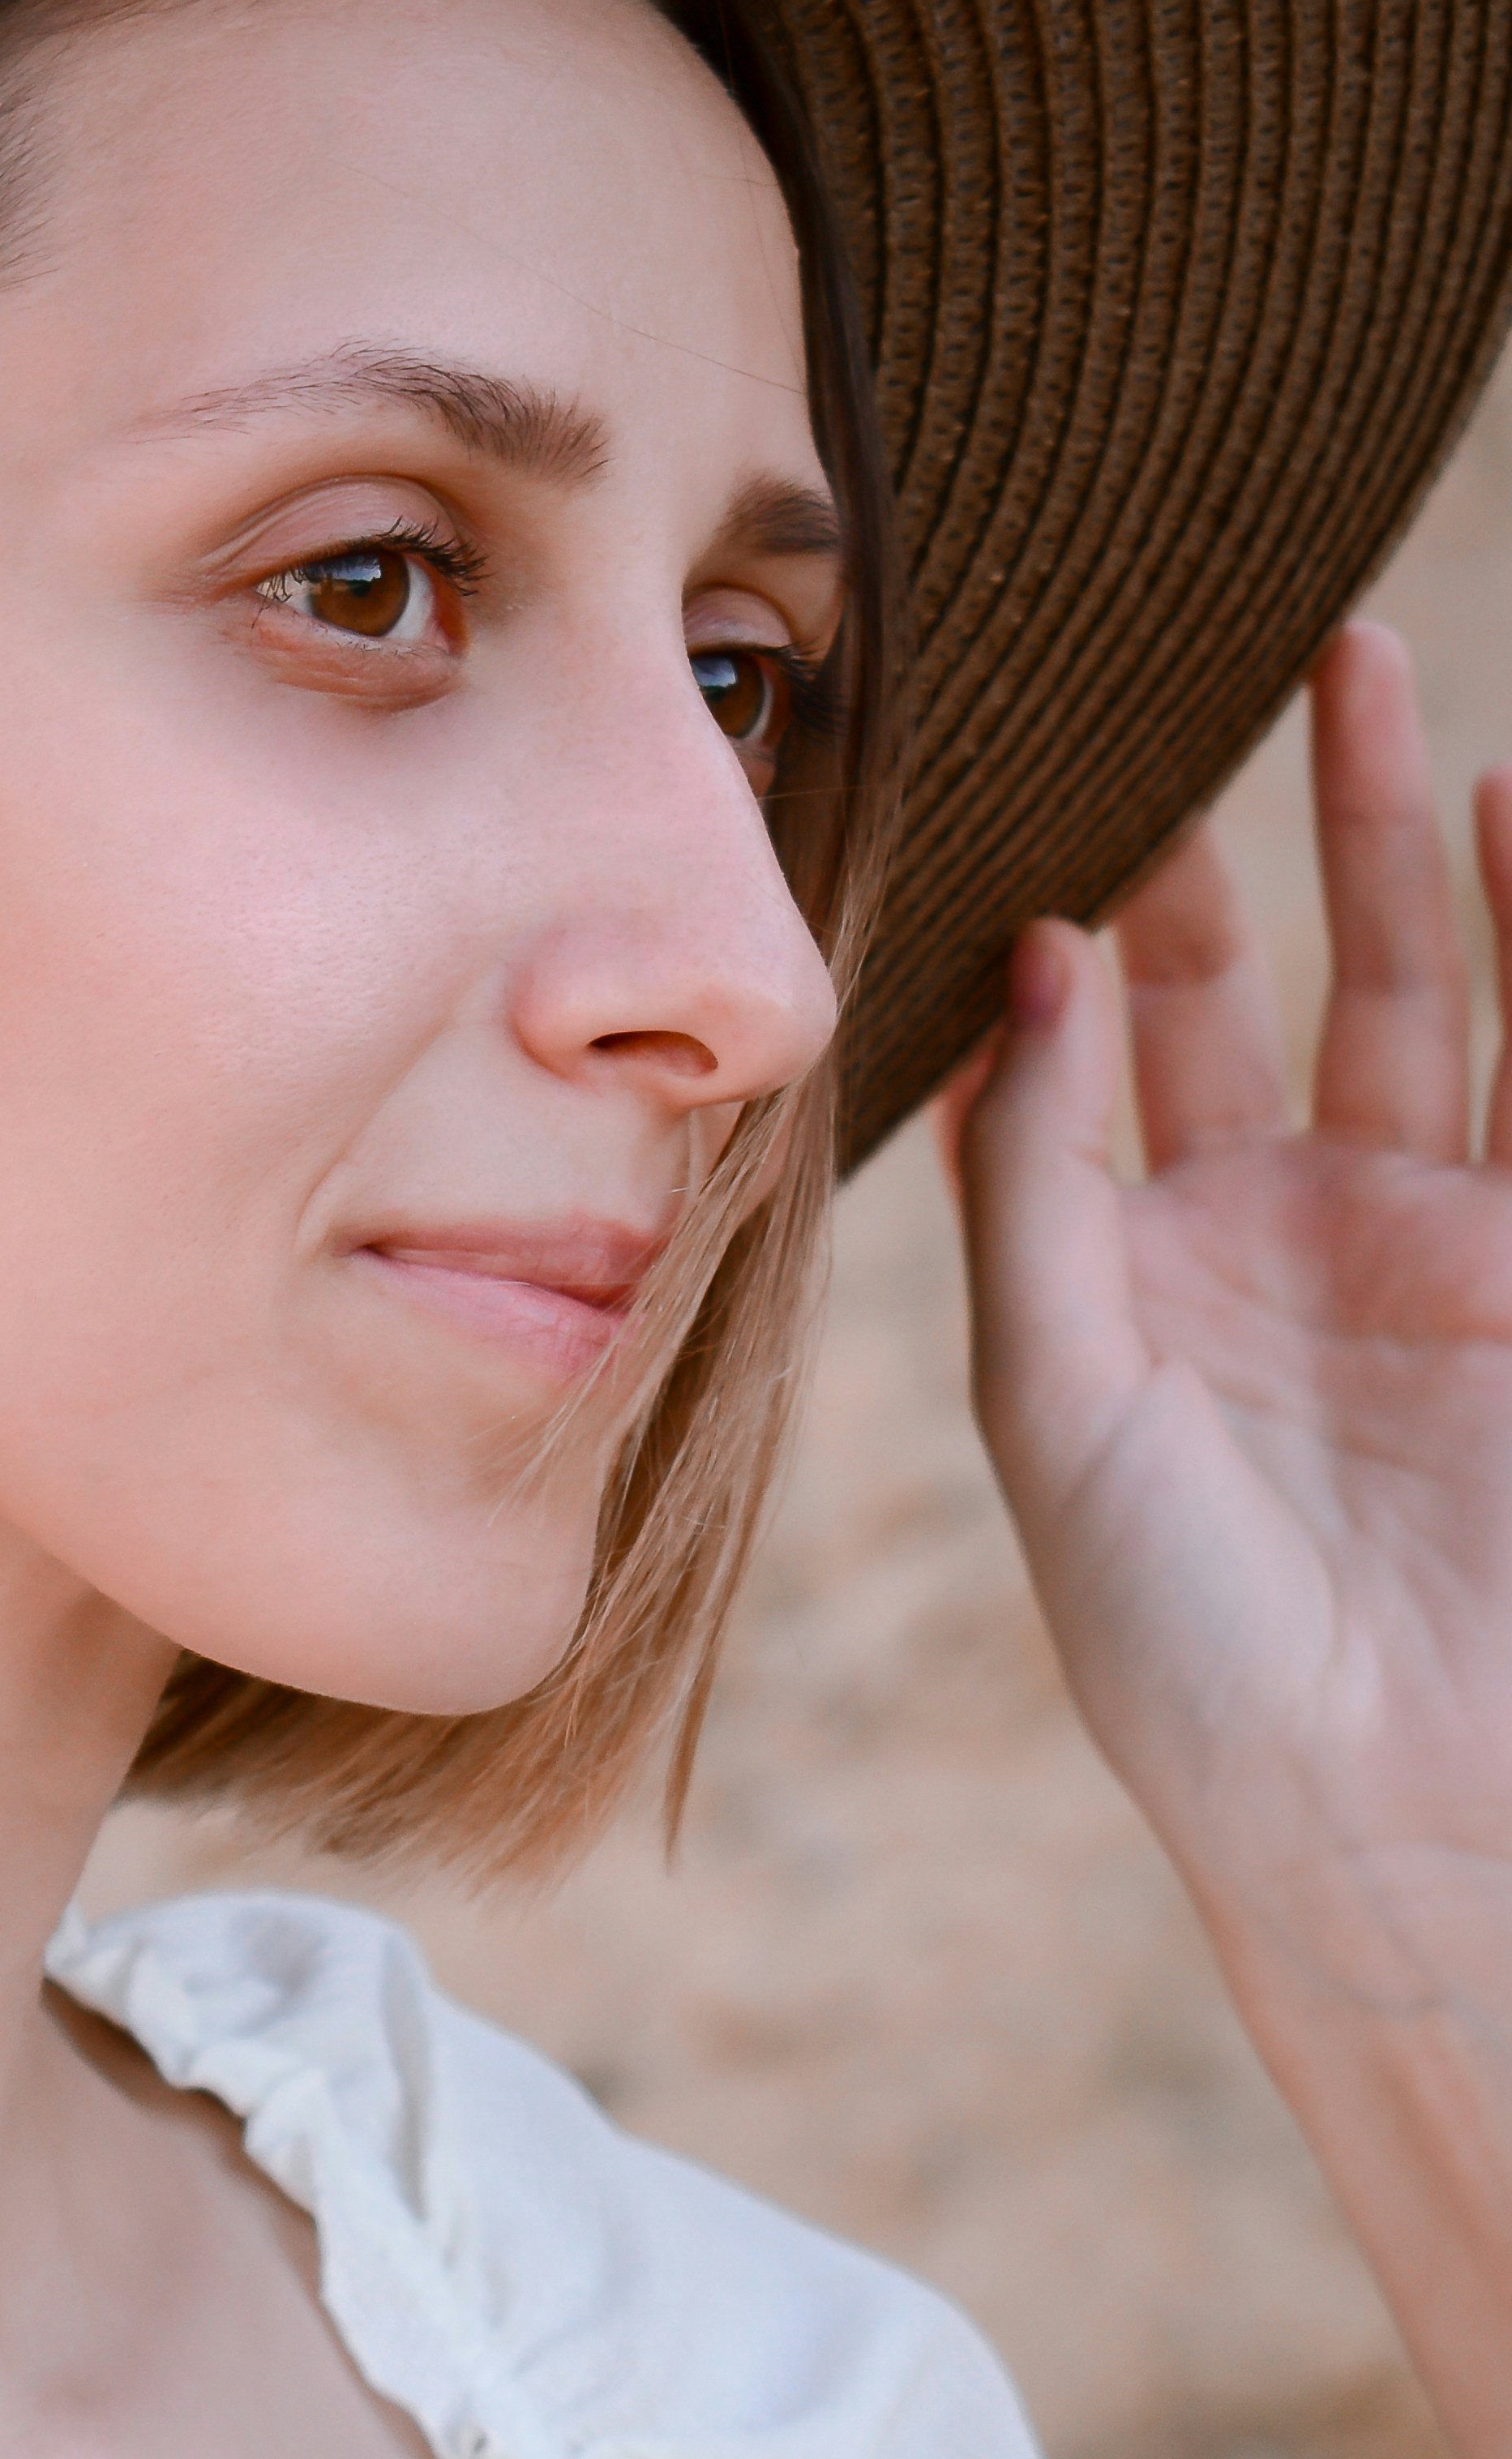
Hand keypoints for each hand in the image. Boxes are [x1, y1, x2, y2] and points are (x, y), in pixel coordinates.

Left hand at [955, 618, 1511, 2008]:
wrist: (1388, 1801)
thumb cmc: (1187, 1642)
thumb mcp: (1058, 1400)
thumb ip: (1038, 1180)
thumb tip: (1033, 961)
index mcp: (1133, 1276)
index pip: (1097, 1050)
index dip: (1081, 913)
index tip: (1034, 764)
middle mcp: (1277, 1238)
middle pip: (1257, 981)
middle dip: (1249, 827)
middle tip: (1211, 657)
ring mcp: (1426, 1242)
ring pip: (1412, 985)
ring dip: (1393, 832)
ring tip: (1354, 663)